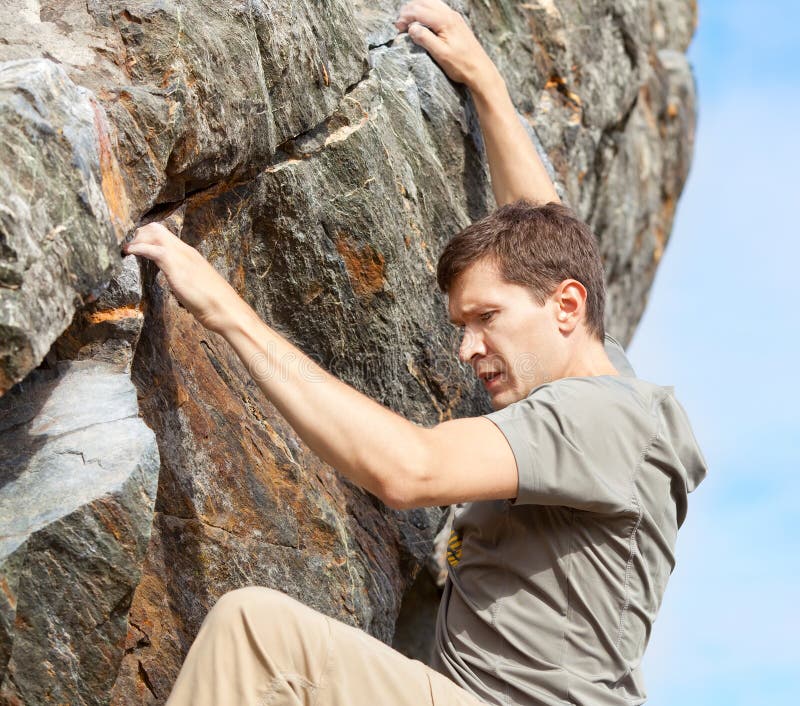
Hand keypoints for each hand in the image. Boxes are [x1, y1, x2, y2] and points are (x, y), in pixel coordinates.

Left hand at [123, 223, 244, 333]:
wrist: (226, 310)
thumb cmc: (213, 304)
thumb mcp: (197, 287)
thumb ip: (185, 280)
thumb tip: (178, 284)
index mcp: (190, 255)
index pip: (165, 235)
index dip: (145, 237)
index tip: (133, 245)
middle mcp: (185, 251)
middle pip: (156, 229)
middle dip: (137, 234)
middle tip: (124, 247)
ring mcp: (181, 256)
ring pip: (153, 234)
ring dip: (135, 239)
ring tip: (122, 249)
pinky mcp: (176, 266)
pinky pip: (152, 249)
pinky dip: (137, 248)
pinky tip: (127, 252)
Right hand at [395, 0, 497, 89]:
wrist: (480, 70)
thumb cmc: (461, 65)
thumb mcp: (440, 54)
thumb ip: (424, 38)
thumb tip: (411, 28)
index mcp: (445, 20)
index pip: (419, 11)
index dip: (405, 17)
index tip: (397, 29)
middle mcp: (450, 14)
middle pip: (424, 3)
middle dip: (409, 10)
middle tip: (400, 25)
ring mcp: (454, 17)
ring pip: (431, 4)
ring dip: (418, 9)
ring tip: (408, 21)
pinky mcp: (456, 23)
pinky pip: (438, 9)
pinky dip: (427, 11)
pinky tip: (423, 21)